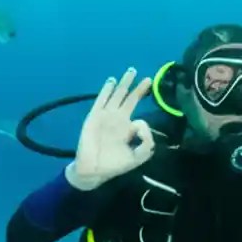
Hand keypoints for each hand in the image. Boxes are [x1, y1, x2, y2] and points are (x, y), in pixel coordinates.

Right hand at [67, 68, 155, 190]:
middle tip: (147, 78)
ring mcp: (106, 116)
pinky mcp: (94, 116)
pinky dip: (106, 90)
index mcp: (127, 129)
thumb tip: (141, 122)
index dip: (142, 125)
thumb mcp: (137, 157)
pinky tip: (112, 80)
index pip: (139, 119)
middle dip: (138, 88)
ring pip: (117, 95)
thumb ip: (147, 142)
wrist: (93, 170)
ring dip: (124, 83)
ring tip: (132, 71)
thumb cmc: (114, 165)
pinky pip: (101, 100)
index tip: (137, 133)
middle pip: (130, 99)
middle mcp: (118, 119)